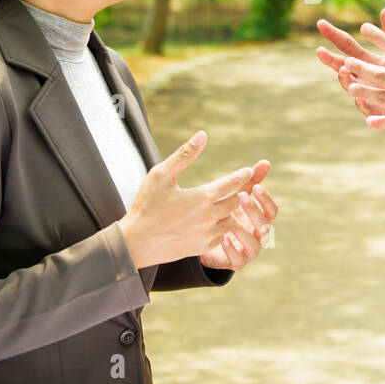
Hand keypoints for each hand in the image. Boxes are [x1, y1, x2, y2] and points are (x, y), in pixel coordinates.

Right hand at [118, 131, 271, 269]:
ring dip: (231, 211)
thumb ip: (184, 154)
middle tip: (240, 186)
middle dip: (239, 192)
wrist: (136, 243)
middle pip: (236, 202)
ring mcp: (207, 234)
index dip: (243, 176)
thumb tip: (202, 135)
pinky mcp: (202, 248)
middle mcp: (209, 217)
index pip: (233, 183)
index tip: (248, 171)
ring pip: (231, 220)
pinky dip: (222, 228)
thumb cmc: (146, 205)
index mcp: (202, 197)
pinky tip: (216, 221)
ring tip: (229, 203)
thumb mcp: (161, 175)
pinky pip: (222, 236)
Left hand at [198, 182, 278, 270]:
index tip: (256, 187)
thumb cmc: (229, 213)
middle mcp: (259, 236)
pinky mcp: (236, 262)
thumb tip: (266, 162)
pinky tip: (222, 238)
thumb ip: (252, 180)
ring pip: (254, 245)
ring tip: (230, 219)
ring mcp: (249, 250)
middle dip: (254, 212)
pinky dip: (232, 250)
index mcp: (261, 219)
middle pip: (265, 227)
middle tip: (240, 197)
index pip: (272, 211)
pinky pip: (238, 261)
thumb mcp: (238, 195)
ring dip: (243, 231)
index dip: (266, 200)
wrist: (209, 238)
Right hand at [316, 8, 384, 111]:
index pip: (346, 45)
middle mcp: (362, 76)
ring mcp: (366, 93)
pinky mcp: (377, 110)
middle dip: (330, 59)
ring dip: (346, 79)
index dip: (333, 34)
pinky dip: (363, 104)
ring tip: (344, 70)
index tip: (321, 23)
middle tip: (320, 50)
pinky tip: (360, 99)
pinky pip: (368, 108)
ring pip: (351, 86)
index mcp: (366, 60)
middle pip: (342, 66)